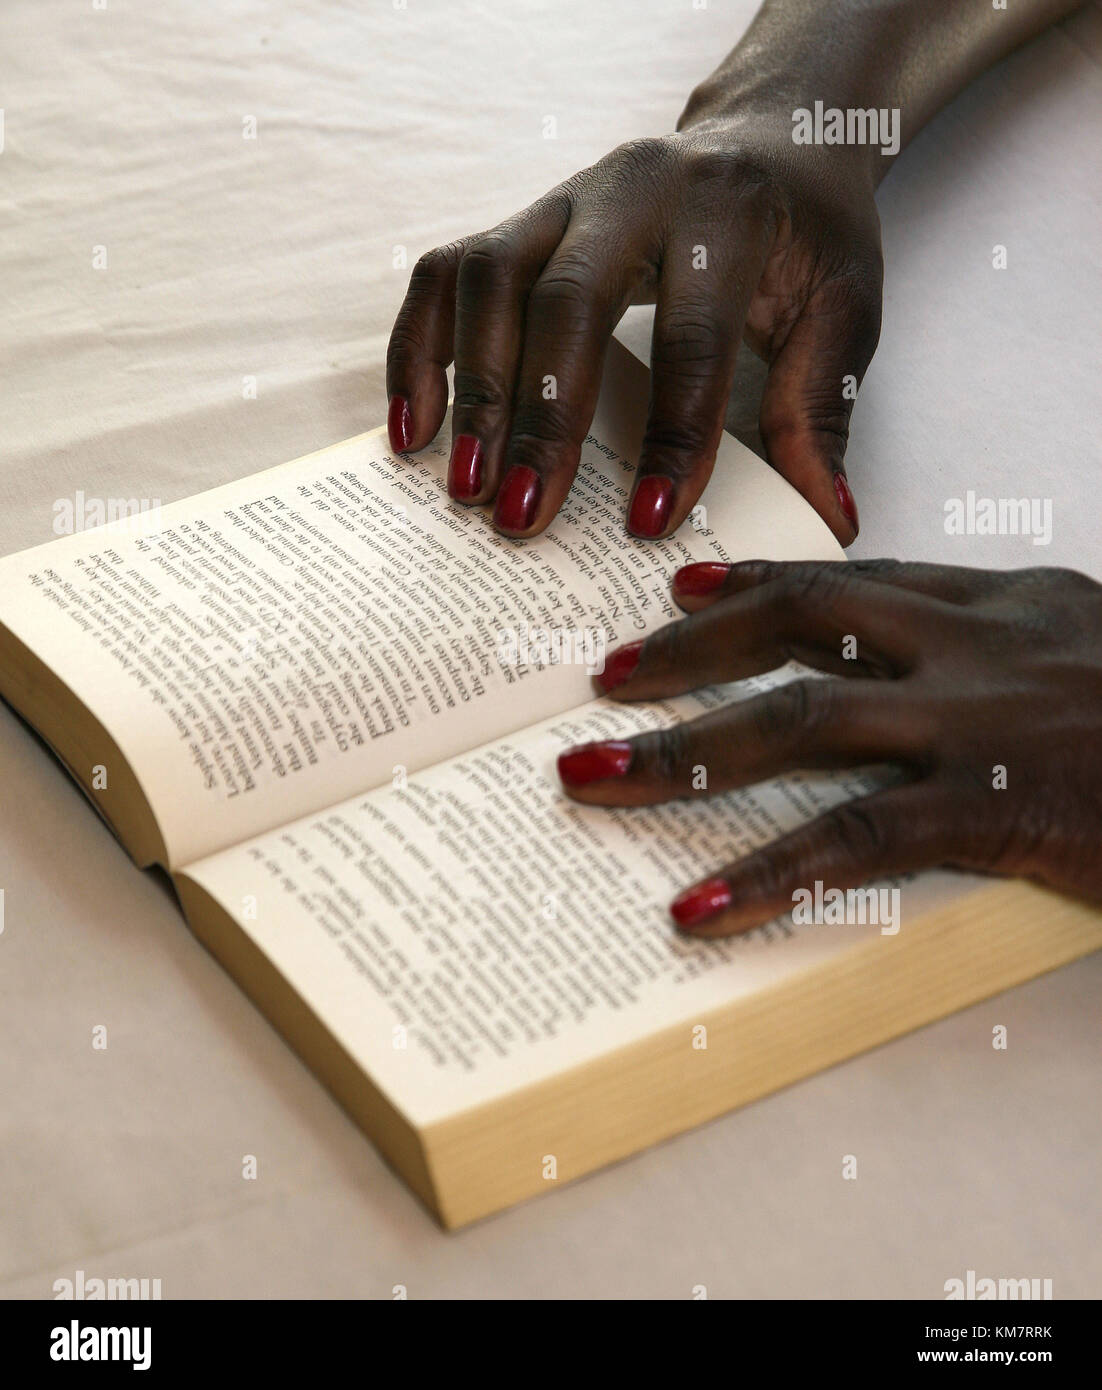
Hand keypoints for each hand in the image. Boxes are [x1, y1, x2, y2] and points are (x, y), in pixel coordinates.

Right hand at [386, 98, 882, 543]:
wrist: (766, 143)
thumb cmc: (803, 235)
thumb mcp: (841, 310)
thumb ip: (820, 410)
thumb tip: (825, 516)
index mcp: (726, 211)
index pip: (694, 334)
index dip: (672, 433)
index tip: (648, 521)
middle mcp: (633, 191)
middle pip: (568, 300)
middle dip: (542, 417)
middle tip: (520, 514)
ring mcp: (562, 199)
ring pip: (491, 279)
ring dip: (470, 389)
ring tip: (463, 485)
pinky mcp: (518, 220)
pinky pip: (446, 275)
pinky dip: (421, 351)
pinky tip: (417, 428)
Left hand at [557, 560, 1101, 935]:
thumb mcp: (1097, 647)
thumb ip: (1013, 648)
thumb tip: (931, 673)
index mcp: (1009, 602)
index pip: (854, 578)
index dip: (758, 581)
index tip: (683, 587)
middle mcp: (979, 642)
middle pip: (799, 627)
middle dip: (690, 651)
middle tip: (605, 678)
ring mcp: (981, 720)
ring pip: (798, 721)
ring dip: (685, 752)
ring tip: (596, 781)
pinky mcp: (999, 805)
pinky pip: (853, 837)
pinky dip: (766, 874)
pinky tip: (698, 911)